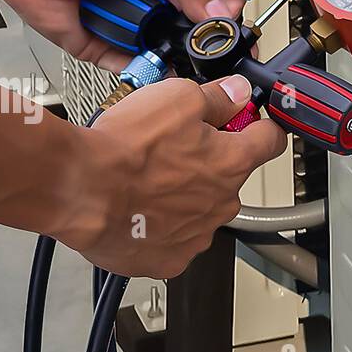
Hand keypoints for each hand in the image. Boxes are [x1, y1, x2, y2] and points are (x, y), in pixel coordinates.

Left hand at [0, 0, 242, 71]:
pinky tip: (157, 75)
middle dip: (199, 43)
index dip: (221, 16)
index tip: (233, 29)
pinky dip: (144, 73)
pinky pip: (131, 68)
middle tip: (212, 53)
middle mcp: (151, 6)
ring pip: (163, 53)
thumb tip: (220, 9)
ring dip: (173, 59)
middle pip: (188, 33)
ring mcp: (128, 30)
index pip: (207, 1)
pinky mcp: (103, 50)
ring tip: (185, 64)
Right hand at [62, 75, 287, 277]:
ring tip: (149, 179)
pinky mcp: (168, 259)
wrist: (79, 190)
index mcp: (233, 162)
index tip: (248, 122)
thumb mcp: (179, 98)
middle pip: (230, 175)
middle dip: (210, 161)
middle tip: (175, 147)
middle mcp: (222, 202)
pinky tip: (139, 209)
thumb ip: (217, 97)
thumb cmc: (126, 147)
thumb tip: (237, 92)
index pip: (271, 141)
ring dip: (184, 194)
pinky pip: (175, 239)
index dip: (259, 127)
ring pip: (201, 208)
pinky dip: (162, 226)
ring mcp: (197, 234)